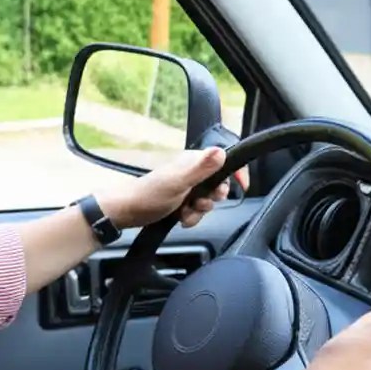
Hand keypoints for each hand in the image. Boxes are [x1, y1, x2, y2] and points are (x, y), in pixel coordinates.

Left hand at [95, 147, 247, 229]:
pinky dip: (192, 217)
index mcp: (194, 160)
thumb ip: (202, 168)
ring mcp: (187, 186)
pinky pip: (197, 210)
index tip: (242, 187)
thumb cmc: (149, 194)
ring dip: (200, 211)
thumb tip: (222, 152)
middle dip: (212, 199)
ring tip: (186, 212)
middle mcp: (193, 171)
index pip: (225, 160)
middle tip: (200, 202)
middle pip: (219, 185)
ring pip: (208, 201)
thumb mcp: (179, 181)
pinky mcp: (182, 200)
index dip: (237, 173)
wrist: (128, 212)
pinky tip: (181, 218)